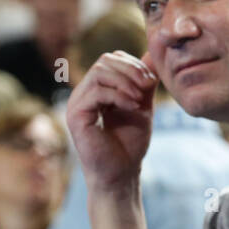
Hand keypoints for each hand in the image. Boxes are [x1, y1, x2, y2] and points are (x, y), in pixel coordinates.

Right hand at [66, 51, 156, 192]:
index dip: (133, 64)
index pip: (111, 59)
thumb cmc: (130, 144)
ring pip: (99, 72)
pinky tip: (133, 107)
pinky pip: (97, 92)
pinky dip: (119, 96)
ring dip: (126, 82)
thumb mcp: (142, 106)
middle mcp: (83, 94)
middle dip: (131, 70)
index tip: (151, 81)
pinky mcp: (75, 116)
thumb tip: (153, 54)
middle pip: (104, 61)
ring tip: (140, 99)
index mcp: (97, 90)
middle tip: (148, 86)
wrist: (122, 174)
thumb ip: (144, 82)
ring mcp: (76, 104)